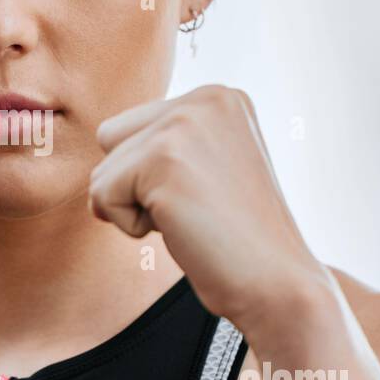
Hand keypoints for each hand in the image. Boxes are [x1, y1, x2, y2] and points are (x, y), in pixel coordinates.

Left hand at [88, 85, 328, 333]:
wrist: (277, 282)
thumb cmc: (238, 239)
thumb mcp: (210, 166)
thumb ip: (170, 141)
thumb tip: (104, 136)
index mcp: (221, 97)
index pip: (133, 126)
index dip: (151, 175)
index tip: (205, 197)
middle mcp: (205, 98)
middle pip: (110, 139)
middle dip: (135, 185)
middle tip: (195, 209)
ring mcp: (185, 125)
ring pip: (103, 170)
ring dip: (133, 208)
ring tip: (190, 219)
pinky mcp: (163, 160)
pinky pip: (101, 195)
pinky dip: (129, 226)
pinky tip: (180, 229)